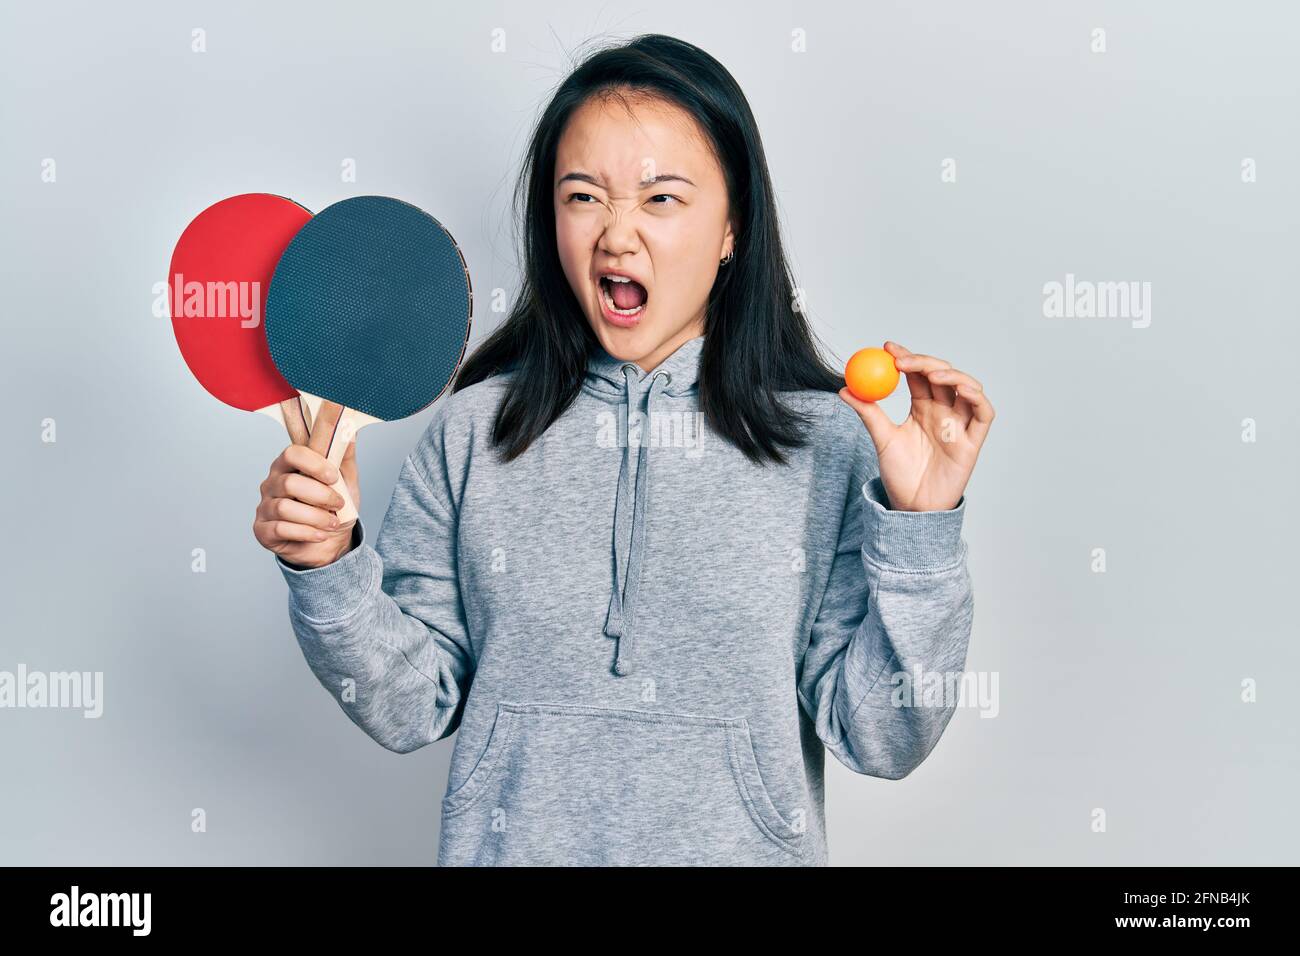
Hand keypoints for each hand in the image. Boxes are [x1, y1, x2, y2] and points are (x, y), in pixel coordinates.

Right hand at [253, 401, 359, 567]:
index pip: (292, 453)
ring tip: (333, 523)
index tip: (333, 477)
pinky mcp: (263, 530)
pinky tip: (320, 534)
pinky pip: (281, 529)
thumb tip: (350, 429)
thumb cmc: (334, 509)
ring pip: (285, 508)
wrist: (330, 544)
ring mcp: (265, 507)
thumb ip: (344, 457)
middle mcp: (272, 483)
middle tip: (339, 504)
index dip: (313, 463)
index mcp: (289, 466)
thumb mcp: (346, 482)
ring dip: (316, 517)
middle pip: (289, 482)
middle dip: (321, 496)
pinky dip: (306, 533)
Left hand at [839, 341, 993, 511]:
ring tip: (931, 374)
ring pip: (966, 388)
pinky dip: (977, 397)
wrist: (912, 508)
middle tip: (903, 361)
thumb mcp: (881, 440)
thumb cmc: (899, 475)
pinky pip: (984, 414)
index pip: (918, 375)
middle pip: (942, 376)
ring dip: (952, 375)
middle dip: (924, 363)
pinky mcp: (973, 442)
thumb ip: (868, 413)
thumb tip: (843, 389)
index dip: (906, 358)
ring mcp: (960, 425)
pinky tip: (962, 389)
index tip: (888, 347)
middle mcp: (943, 412)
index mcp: (922, 408)